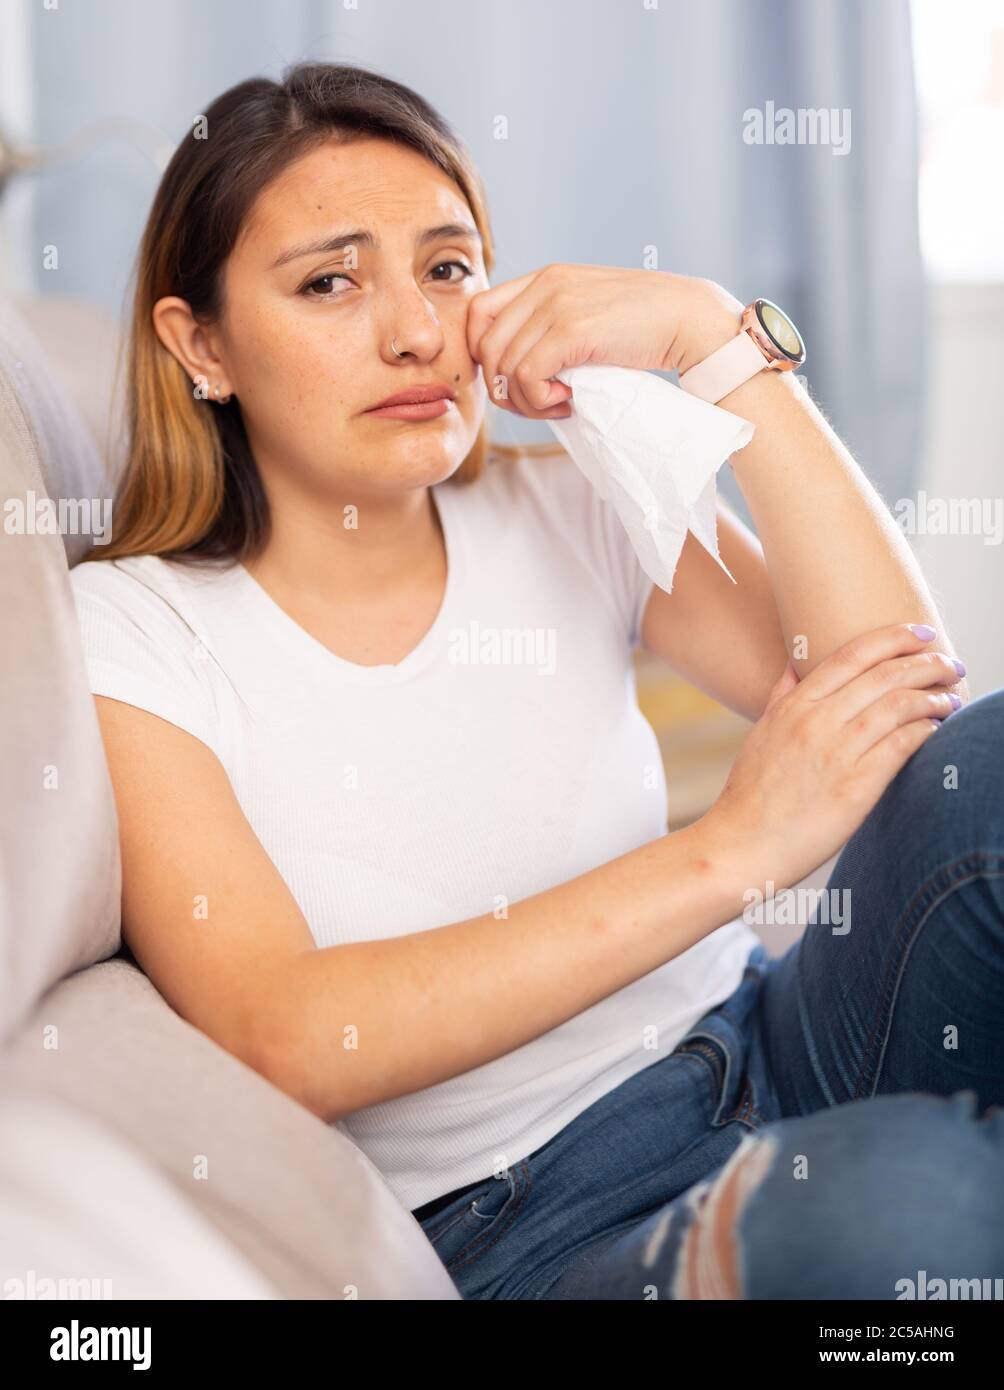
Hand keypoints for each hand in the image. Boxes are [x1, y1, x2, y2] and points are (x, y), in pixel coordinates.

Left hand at [465, 263, 709, 419]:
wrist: (687, 318)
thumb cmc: (641, 327)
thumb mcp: (586, 315)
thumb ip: (550, 329)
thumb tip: (513, 374)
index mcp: (544, 278)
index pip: (478, 314)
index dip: (485, 355)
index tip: (515, 380)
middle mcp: (544, 285)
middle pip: (485, 347)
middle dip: (504, 388)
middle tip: (541, 402)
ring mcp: (556, 305)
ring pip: (504, 367)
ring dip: (527, 400)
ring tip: (560, 402)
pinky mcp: (571, 330)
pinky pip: (527, 376)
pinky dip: (540, 400)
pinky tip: (568, 399)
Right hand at [700, 623, 963, 891]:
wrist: (741, 844)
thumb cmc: (751, 793)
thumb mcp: (761, 733)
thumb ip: (782, 695)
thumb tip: (795, 661)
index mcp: (794, 706)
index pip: (853, 654)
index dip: (894, 638)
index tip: (921, 633)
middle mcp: (815, 722)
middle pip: (885, 675)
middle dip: (928, 664)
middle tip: (951, 666)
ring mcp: (835, 754)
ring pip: (899, 706)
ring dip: (934, 698)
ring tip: (950, 699)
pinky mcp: (854, 788)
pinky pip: (901, 746)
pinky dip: (926, 732)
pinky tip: (935, 731)